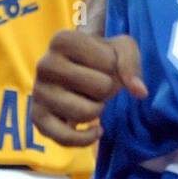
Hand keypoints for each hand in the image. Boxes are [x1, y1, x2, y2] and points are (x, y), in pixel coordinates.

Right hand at [31, 31, 147, 146]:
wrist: (74, 72)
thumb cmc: (98, 57)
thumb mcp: (120, 47)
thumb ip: (131, 62)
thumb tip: (139, 92)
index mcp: (62, 40)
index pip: (109, 63)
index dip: (114, 67)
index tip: (102, 64)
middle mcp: (44, 64)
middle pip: (101, 87)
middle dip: (107, 90)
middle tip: (96, 85)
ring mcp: (39, 92)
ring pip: (87, 113)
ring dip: (98, 110)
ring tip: (89, 99)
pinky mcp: (38, 118)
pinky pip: (67, 138)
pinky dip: (87, 138)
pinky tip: (95, 130)